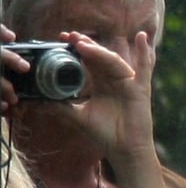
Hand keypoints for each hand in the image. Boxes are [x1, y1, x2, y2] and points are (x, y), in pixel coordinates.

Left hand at [57, 29, 157, 171]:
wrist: (123, 151)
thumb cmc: (105, 135)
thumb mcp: (77, 116)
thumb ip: (60, 106)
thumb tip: (38, 101)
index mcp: (101, 84)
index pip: (88, 60)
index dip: (77, 48)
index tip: (63, 38)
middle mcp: (114, 80)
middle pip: (99, 56)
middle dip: (85, 45)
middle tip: (70, 36)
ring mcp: (129, 84)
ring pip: (113, 61)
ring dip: (99, 51)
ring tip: (84, 44)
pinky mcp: (140, 90)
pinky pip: (144, 69)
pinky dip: (145, 53)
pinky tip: (142, 37)